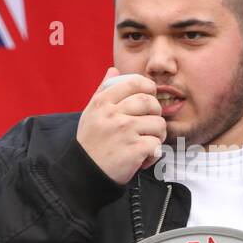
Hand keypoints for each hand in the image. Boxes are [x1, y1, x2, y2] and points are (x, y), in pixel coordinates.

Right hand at [77, 67, 166, 183]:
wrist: (84, 172)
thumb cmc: (90, 142)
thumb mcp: (90, 112)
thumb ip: (103, 90)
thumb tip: (114, 70)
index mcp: (103, 102)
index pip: (134, 83)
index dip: (148, 87)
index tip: (150, 95)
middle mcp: (114, 114)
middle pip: (150, 102)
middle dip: (156, 111)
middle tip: (151, 122)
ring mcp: (125, 132)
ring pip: (158, 124)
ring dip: (157, 134)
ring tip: (147, 141)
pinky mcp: (134, 150)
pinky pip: (156, 144)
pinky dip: (153, 153)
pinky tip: (143, 157)